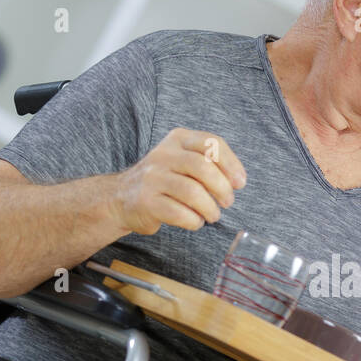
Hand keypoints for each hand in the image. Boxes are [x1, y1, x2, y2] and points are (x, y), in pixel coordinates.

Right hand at [114, 128, 246, 234]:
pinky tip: (195, 221)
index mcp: (178, 139)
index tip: (240, 183)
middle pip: (203, 167)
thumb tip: (237, 181)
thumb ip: (209, 164)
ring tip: (212, 215)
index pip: (211, 142)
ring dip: (210, 208)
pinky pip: (179, 213)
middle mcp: (163, 154)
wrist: (120, 197)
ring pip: (192, 192)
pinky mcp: (146, 202)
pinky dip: (194, 221)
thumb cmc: (163, 181)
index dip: (231, 164)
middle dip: (222, 188)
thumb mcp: (183, 161)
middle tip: (227, 202)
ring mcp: (152, 178)